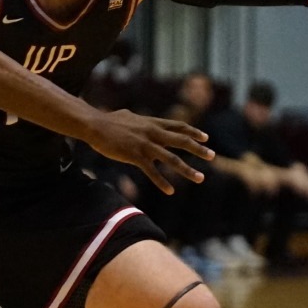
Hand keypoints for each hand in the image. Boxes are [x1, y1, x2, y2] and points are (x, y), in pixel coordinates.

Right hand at [86, 111, 211, 193]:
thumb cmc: (109, 121)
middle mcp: (153, 133)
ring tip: (200, 178)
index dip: (193, 132)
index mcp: (152, 123)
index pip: (178, 126)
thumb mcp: (130, 116)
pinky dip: (162, 182)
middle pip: (181, 141)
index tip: (206, 137)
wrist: (95, 125)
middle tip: (212, 156)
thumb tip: (141, 119)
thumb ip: (140, 120)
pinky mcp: (135, 156)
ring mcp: (145, 145)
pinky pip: (152, 172)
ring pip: (171, 159)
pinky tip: (170, 190)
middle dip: (198, 149)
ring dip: (187, 169)